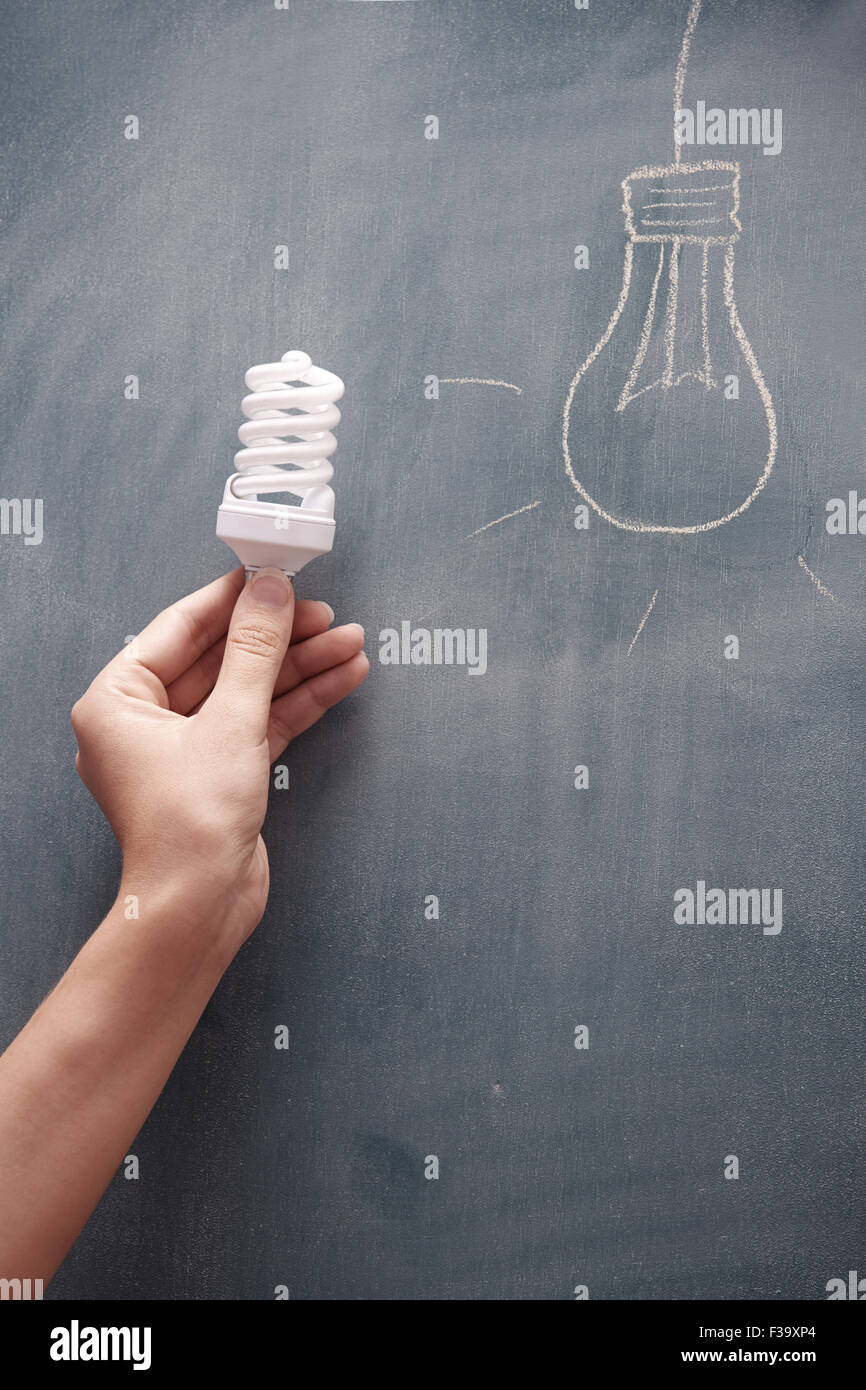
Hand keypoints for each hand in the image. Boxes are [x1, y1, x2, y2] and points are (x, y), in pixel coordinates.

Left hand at [71, 567, 367, 952]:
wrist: (200, 907)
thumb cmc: (189, 823)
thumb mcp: (230, 721)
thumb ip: (256, 650)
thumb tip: (271, 590)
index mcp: (118, 701)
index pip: (180, 629)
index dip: (232, 600)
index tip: (273, 574)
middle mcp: (144, 723)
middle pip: (221, 659)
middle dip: (279, 638)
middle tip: (326, 614)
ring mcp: (184, 751)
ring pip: (248, 691)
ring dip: (300, 669)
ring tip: (351, 644)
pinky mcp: (219, 775)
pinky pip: (260, 724)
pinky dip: (298, 703)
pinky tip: (341, 679)